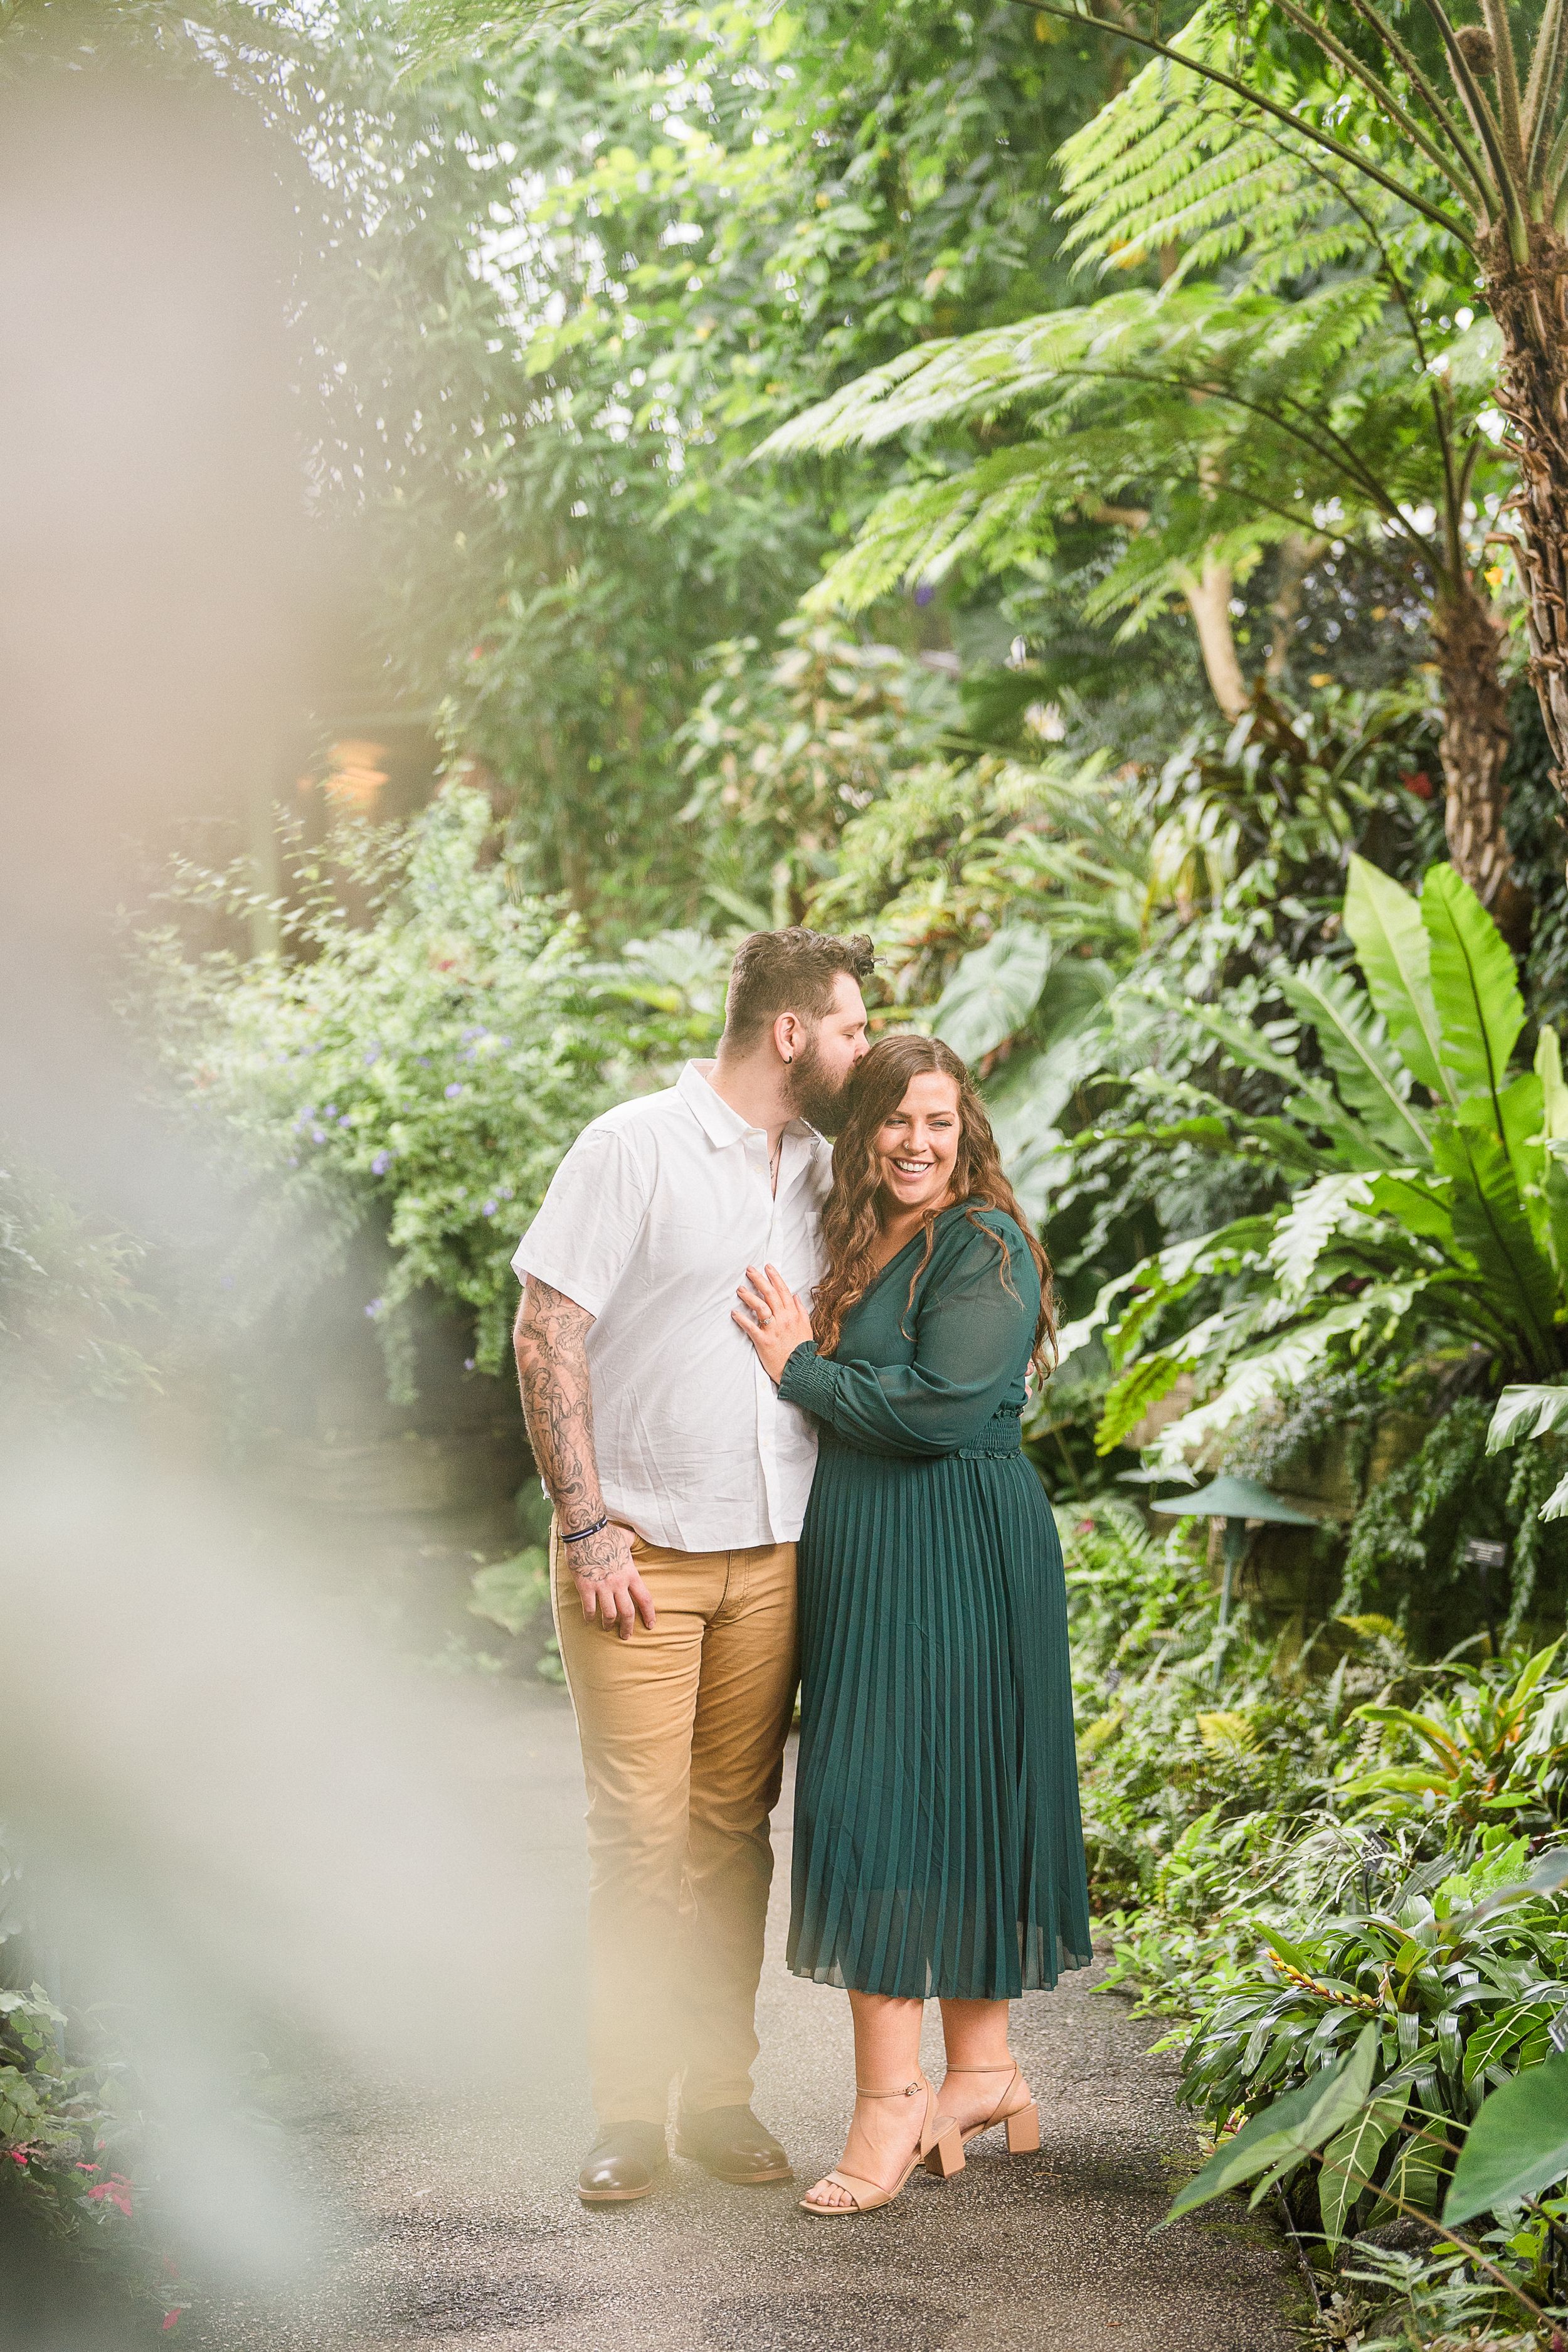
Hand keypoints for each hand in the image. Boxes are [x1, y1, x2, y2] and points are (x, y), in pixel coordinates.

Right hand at [563, 1519, 655, 1639]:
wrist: (586, 1530)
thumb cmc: (606, 1533)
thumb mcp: (626, 1538)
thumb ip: (633, 1543)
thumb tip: (637, 1539)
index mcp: (631, 1573)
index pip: (645, 1599)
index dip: (649, 1614)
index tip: (650, 1625)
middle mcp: (618, 1583)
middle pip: (627, 1612)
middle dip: (627, 1627)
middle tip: (626, 1636)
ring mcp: (602, 1586)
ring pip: (609, 1614)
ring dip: (608, 1624)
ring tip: (607, 1628)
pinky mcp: (585, 1587)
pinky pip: (589, 1608)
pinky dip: (589, 1617)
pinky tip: (589, 1620)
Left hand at [732, 1261, 813, 1383]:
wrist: (801, 1370)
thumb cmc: (802, 1350)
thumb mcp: (806, 1327)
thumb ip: (800, 1310)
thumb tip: (795, 1296)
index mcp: (793, 1315)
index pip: (783, 1291)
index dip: (775, 1277)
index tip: (768, 1267)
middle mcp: (784, 1319)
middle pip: (770, 1294)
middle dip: (759, 1280)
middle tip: (750, 1270)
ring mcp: (773, 1329)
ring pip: (760, 1307)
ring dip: (749, 1296)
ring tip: (740, 1290)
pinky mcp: (763, 1341)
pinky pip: (751, 1327)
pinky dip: (742, 1319)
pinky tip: (734, 1313)